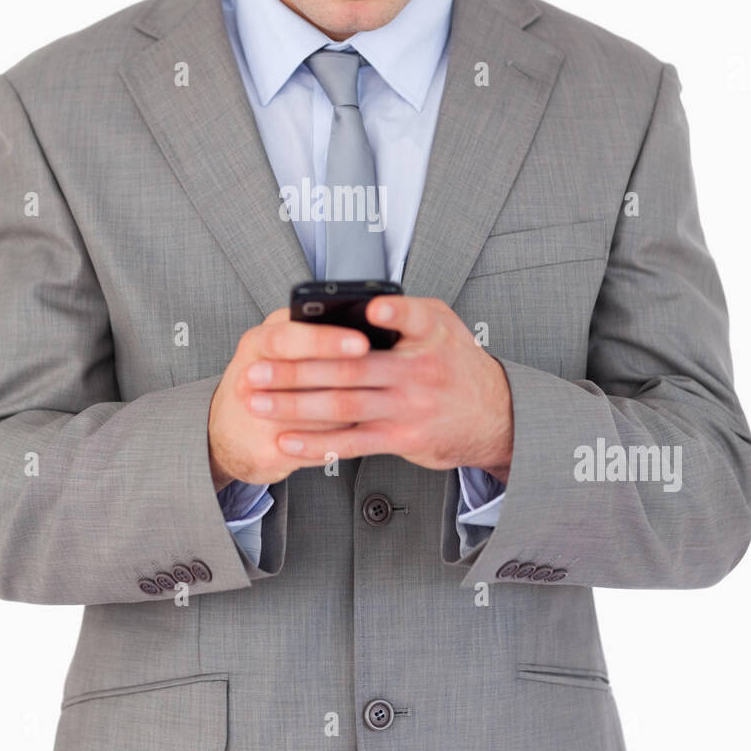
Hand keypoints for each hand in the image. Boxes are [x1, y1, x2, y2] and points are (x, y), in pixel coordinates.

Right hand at [207, 307, 372, 487]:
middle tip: (373, 368)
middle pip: (300, 377)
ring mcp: (255, 417)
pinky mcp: (266, 449)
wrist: (230, 430)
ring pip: (315, 415)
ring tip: (374, 400)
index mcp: (257, 343)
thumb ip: (309, 330)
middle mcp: (250, 377)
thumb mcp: (278, 344)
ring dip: (350, 409)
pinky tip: (360, 428)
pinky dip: (341, 438)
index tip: (361, 341)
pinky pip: (316, 445)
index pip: (288, 338)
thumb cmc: (267, 378)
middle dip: (341, 373)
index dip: (326, 341)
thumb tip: (365, 326)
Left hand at [233, 295, 513, 479]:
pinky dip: (316, 443)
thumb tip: (360, 307)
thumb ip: (407, 312)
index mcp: (430, 333)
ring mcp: (409, 406)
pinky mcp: (402, 437)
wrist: (494, 416)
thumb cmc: (456, 363)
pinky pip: (352, 442)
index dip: (392, 312)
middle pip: (350, 368)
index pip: (412, 316)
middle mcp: (419, 371)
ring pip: (342, 405)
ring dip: (293, 405)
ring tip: (257, 401)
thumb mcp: (445, 325)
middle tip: (256, 370)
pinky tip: (287, 439)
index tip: (371, 309)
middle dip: (295, 370)